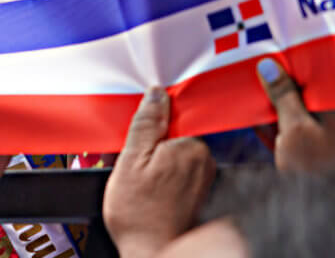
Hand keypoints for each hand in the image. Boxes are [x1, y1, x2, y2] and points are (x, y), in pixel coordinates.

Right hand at [103, 89, 214, 257]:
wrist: (152, 253)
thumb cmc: (140, 213)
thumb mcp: (132, 159)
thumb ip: (146, 123)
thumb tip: (156, 94)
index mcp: (191, 147)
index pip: (174, 113)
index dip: (150, 120)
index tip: (136, 133)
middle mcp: (204, 161)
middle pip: (174, 132)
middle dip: (150, 139)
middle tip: (129, 156)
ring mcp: (203, 178)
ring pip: (174, 151)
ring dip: (154, 157)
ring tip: (136, 174)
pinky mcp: (197, 192)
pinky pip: (177, 169)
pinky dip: (161, 172)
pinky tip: (146, 186)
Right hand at [255, 57, 334, 170]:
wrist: (331, 216)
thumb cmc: (318, 169)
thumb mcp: (294, 128)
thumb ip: (282, 95)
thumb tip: (268, 66)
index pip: (325, 69)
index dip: (297, 60)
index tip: (272, 53)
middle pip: (315, 88)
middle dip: (286, 83)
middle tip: (259, 75)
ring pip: (309, 107)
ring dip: (283, 105)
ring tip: (256, 100)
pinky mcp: (333, 148)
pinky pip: (308, 127)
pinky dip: (288, 124)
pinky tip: (264, 124)